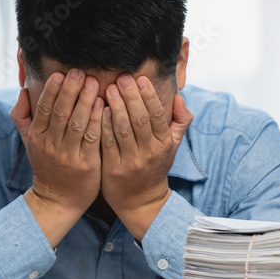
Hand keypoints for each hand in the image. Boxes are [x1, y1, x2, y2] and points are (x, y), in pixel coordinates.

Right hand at [10, 69, 103, 246]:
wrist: (56, 201)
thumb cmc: (46, 166)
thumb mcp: (28, 142)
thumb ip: (23, 116)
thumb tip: (22, 90)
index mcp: (36, 137)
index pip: (44, 108)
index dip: (52, 89)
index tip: (61, 73)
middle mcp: (50, 145)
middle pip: (60, 112)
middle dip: (71, 90)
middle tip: (80, 71)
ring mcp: (68, 155)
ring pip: (77, 123)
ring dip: (86, 101)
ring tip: (94, 83)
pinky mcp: (86, 164)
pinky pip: (92, 139)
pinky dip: (97, 121)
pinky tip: (104, 106)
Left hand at [100, 74, 191, 239]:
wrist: (141, 200)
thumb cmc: (155, 166)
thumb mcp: (173, 145)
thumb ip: (180, 120)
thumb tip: (179, 96)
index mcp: (164, 144)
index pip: (157, 115)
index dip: (148, 96)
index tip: (140, 78)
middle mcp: (149, 153)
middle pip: (140, 120)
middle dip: (130, 97)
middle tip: (121, 78)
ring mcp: (131, 162)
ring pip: (123, 130)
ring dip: (116, 107)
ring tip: (108, 89)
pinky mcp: (113, 169)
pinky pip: (108, 143)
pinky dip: (104, 126)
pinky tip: (98, 110)